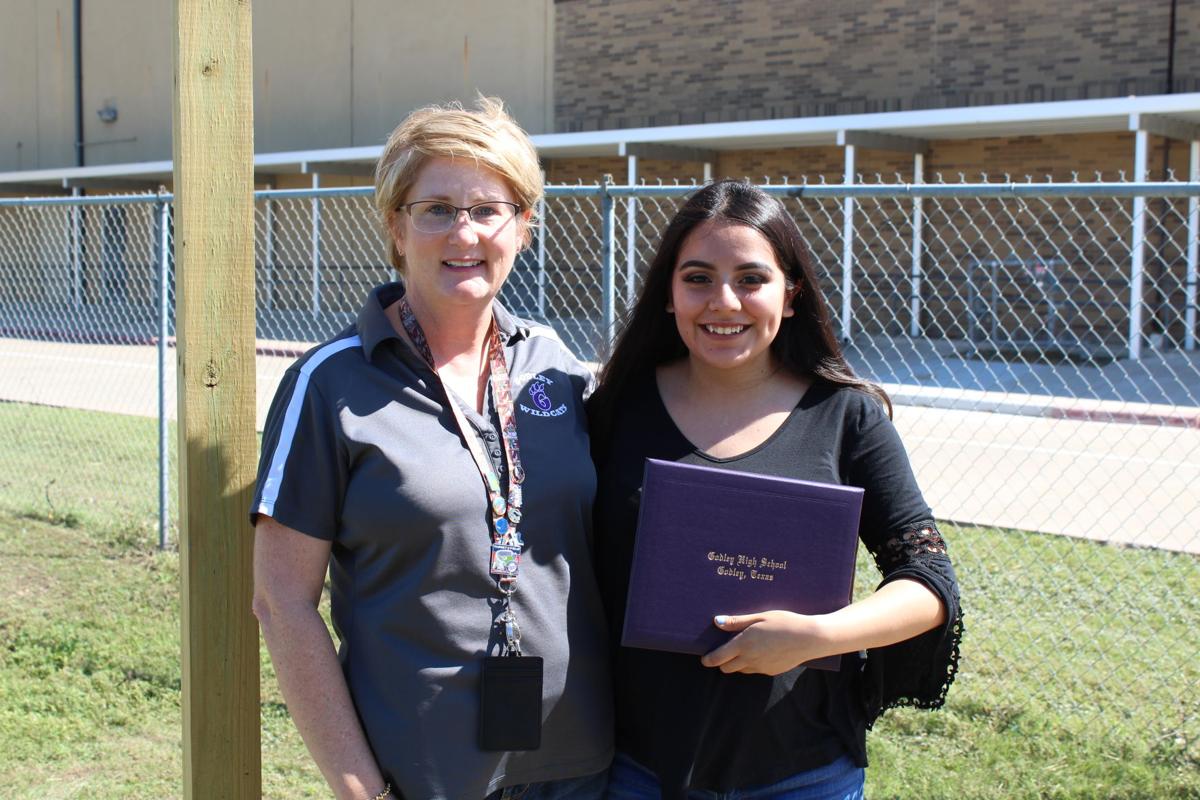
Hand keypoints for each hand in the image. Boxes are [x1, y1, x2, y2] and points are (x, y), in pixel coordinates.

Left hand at [699, 611, 826, 675]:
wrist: (810, 638)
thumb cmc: (784, 622)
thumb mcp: (760, 617)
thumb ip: (737, 622)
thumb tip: (717, 622)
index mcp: (744, 644)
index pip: (718, 658)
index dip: (709, 660)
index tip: (704, 658)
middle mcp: (750, 659)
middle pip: (726, 668)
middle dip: (721, 662)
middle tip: (722, 651)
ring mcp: (761, 667)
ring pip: (740, 670)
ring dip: (736, 663)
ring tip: (742, 649)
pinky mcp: (771, 671)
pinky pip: (754, 670)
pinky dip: (751, 664)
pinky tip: (759, 651)